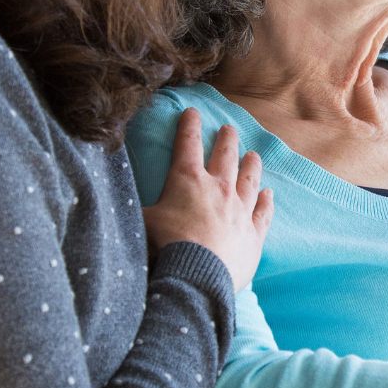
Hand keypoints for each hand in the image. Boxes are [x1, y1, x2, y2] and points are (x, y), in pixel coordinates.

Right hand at [143, 108, 273, 291]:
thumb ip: (138, 208)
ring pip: (249, 180)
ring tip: (253, 155)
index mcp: (188, 181)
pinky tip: (269, 194)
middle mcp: (218, 189)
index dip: (188, 127)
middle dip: (226, 140)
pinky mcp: (253, 234)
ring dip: (251, 166)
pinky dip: (266, 202)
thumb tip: (119, 202)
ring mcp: (240, 210)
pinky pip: (263, 213)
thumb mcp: (141, 222)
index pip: (187, 145)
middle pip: (225, 157)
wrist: (196, 275)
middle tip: (229, 129)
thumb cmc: (164, 245)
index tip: (192, 112)